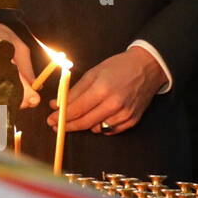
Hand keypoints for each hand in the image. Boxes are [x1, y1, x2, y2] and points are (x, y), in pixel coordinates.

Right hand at [0, 10, 39, 108]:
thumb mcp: (17, 45)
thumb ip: (26, 67)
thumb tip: (36, 87)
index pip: (10, 74)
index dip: (24, 90)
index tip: (35, 97)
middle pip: (0, 88)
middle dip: (18, 99)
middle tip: (30, 101)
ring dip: (8, 102)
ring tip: (19, 98)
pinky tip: (4, 95)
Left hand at [48, 47, 166, 134]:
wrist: (147, 68)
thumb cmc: (118, 67)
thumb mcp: (93, 73)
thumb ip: (74, 91)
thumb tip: (56, 104)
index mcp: (102, 89)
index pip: (76, 109)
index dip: (61, 117)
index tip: (50, 120)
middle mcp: (114, 104)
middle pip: (85, 123)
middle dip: (68, 125)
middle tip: (56, 125)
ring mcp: (125, 114)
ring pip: (96, 129)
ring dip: (84, 125)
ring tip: (78, 117)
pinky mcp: (132, 120)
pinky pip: (110, 130)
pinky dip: (100, 127)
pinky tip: (95, 118)